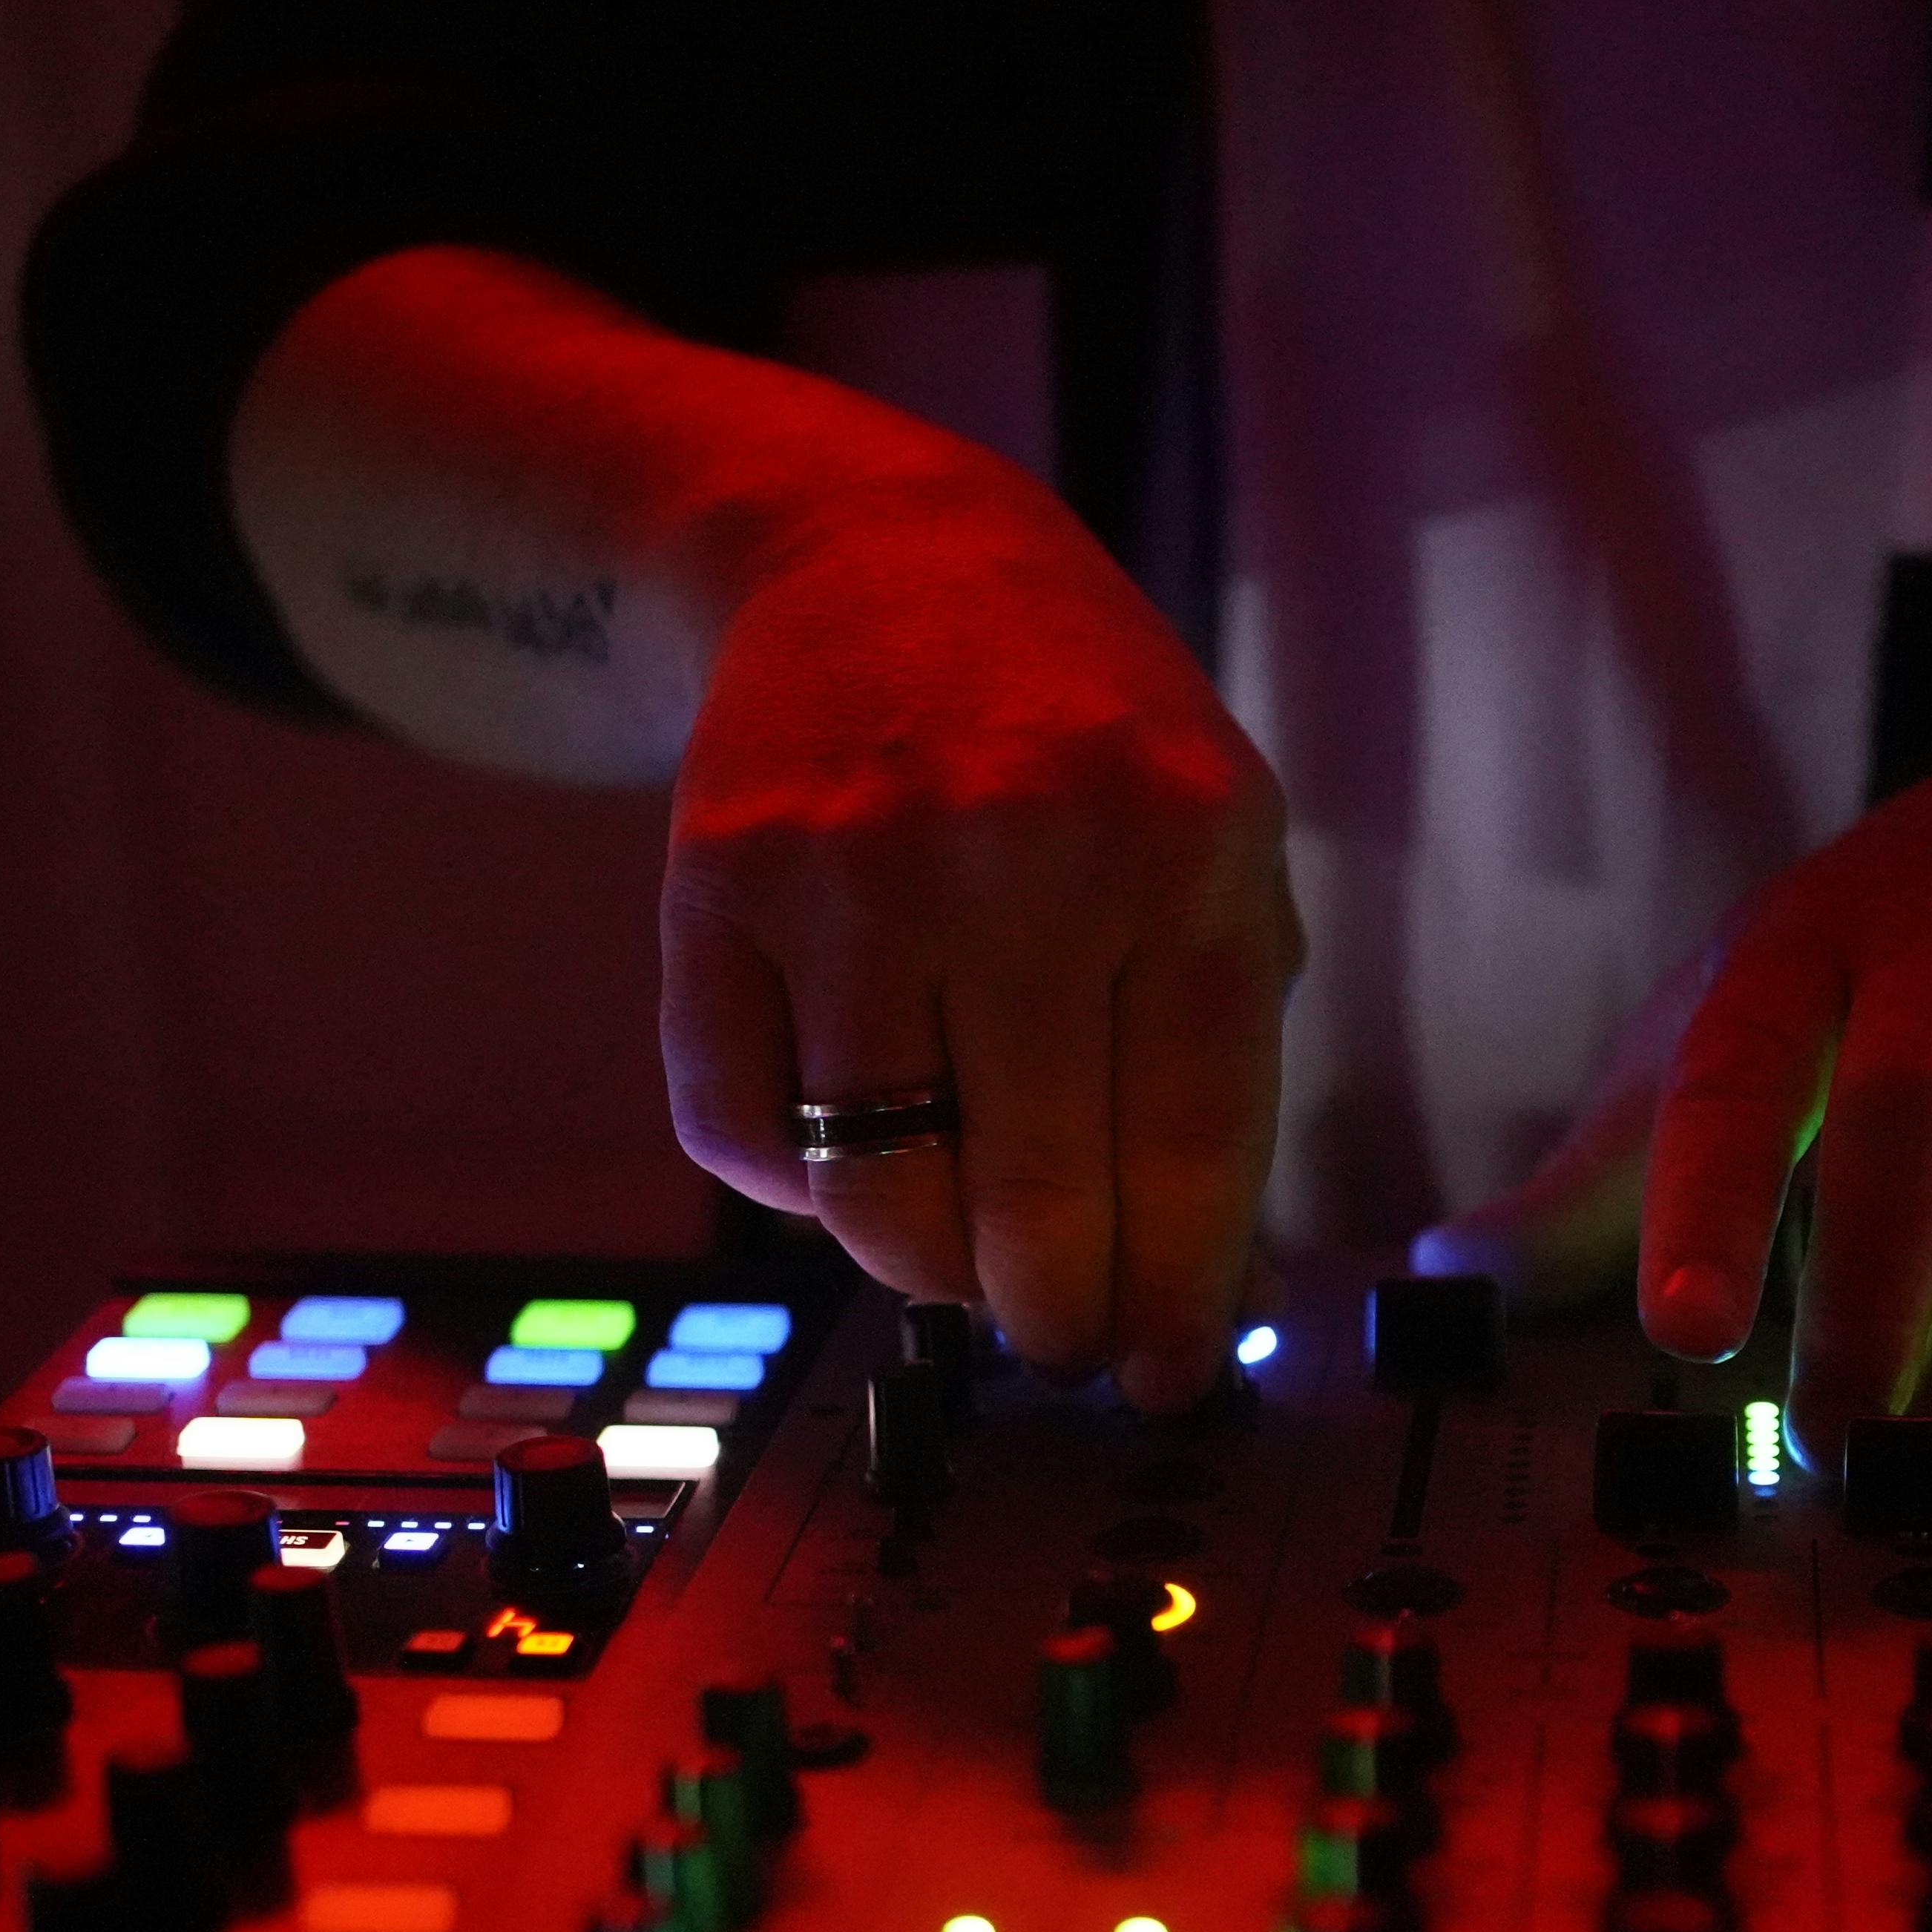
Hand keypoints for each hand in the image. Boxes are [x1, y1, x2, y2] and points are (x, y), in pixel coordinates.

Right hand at [656, 457, 1298, 1412]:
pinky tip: (849, 1142)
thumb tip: (1191, 1295)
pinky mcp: (714, 883)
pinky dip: (795, 1185)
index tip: (1162, 1374)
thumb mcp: (1214, 843)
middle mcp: (1022, 851)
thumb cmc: (1082, 747)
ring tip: (959, 1250)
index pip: (1191, 1140)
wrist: (884, 557)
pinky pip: (740, 1129)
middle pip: (1032, 1191)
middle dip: (1051, 1312)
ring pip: (875, 1187)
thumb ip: (1217, 1048)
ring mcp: (854, 866)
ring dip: (922, 1265)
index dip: (1176, 1292)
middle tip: (1056, 1337)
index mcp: (1186, 844)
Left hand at [1421, 718, 1931, 1462]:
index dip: (1709, 1204)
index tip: (1689, 1334)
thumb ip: (1613, 1161)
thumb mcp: (1743, 1012)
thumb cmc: (1896, 945)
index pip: (1739, 1068)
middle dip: (1868, 1292)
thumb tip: (1453, 1268)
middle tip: (1834, 1435)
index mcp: (1799, 944)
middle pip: (1905, 1114)